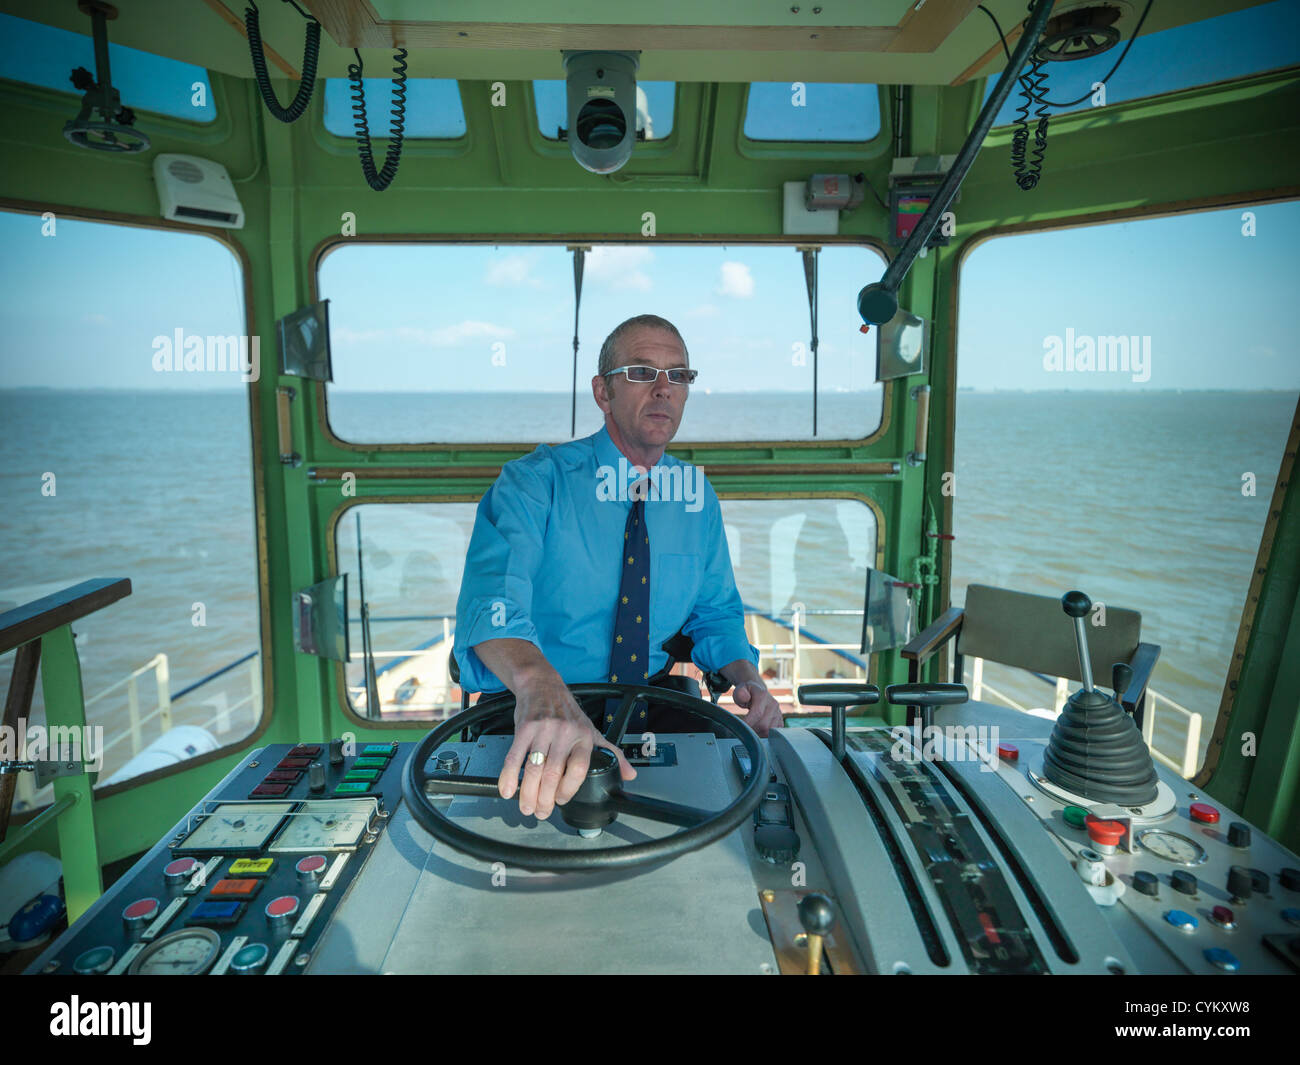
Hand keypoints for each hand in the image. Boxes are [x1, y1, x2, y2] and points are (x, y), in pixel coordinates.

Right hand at [498, 674, 635, 818]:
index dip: (569, 789)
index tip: (561, 801)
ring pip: (534, 768)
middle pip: (554, 773)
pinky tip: (508, 789)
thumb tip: (630, 775)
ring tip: (527, 807)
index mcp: (584, 736)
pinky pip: (514, 757)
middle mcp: (565, 732)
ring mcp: (543, 730)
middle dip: (546, 798)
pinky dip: (509, 776)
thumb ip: (611, 754)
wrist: (543, 685)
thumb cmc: (568, 712)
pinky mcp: (524, 727)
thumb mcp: (593, 730)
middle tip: (541, 812)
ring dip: (528, 792)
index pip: (578, 768)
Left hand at [731, 682, 783, 736]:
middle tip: (743, 731)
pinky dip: (765, 736)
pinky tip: (758, 732)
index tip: (739, 727)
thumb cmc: (747, 693)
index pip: (757, 713)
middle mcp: (773, 704)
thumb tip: (744, 697)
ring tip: (750, 732)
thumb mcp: (740, 690)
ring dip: (758, 735)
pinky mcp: (780, 721)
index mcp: (763, 696)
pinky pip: (774, 733)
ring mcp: (778, 713)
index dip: (748, 723)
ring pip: (769, 731)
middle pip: (764, 725)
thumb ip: (740, 693)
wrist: (758, 692)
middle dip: (752, 731)